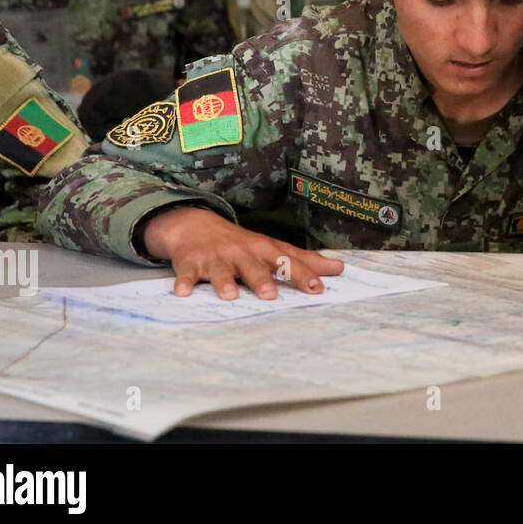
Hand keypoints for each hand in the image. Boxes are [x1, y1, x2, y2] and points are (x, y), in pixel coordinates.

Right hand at [142, 205, 343, 299]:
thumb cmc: (243, 245)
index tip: (317, 289)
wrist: (196, 227)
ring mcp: (215, 258)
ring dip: (224, 282)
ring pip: (221, 271)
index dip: (302, 275)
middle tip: (271, 296)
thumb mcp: (274, 249)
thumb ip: (305, 261)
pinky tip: (183, 293)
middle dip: (262, 279)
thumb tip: (339, 267)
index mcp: (264, 250)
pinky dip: (183, 283)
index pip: (286, 262)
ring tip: (229, 296)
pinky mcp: (190, 264)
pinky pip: (186, 275)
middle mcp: (241, 253)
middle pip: (253, 266)